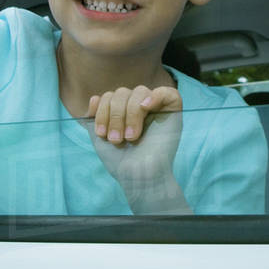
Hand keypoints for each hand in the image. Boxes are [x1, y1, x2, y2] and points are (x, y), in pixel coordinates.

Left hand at [86, 85, 186, 212]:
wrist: (138, 177)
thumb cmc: (121, 161)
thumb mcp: (100, 138)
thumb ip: (95, 117)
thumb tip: (94, 98)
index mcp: (123, 111)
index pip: (110, 96)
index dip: (103, 111)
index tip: (101, 134)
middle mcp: (140, 107)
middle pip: (123, 92)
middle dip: (115, 115)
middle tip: (116, 139)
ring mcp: (157, 108)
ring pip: (140, 91)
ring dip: (130, 114)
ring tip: (130, 137)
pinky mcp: (173, 112)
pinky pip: (169, 92)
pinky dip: (156, 96)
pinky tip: (145, 107)